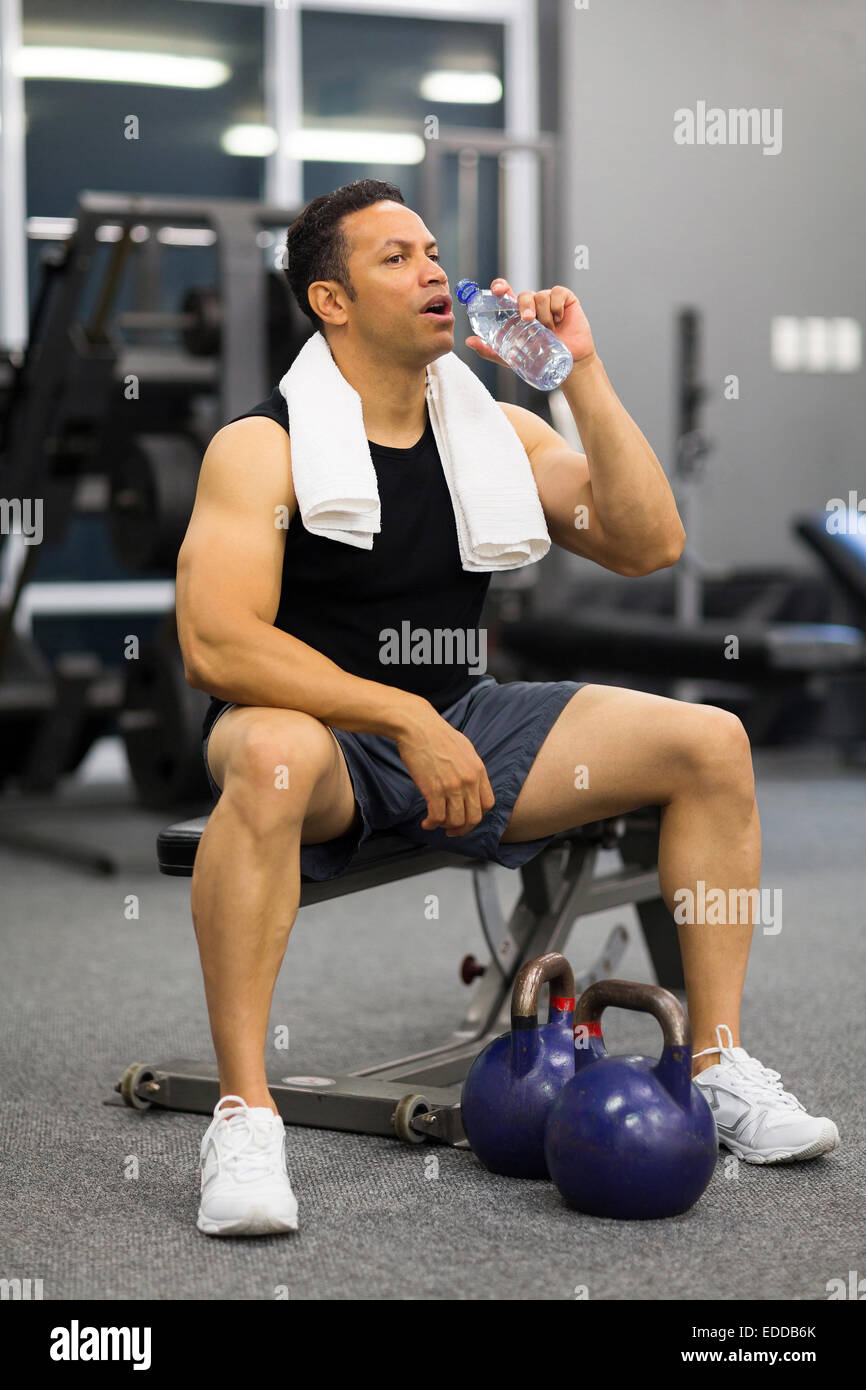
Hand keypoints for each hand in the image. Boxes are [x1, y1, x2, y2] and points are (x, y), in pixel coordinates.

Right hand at [395, 708, 495, 836]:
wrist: (417, 726)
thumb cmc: (436, 735)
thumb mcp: (464, 749)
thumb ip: (470, 768)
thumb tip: (470, 783)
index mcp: (478, 770)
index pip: (488, 804)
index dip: (477, 815)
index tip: (466, 816)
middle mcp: (469, 781)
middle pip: (474, 818)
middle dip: (463, 829)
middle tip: (452, 831)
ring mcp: (452, 786)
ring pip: (456, 821)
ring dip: (446, 827)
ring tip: (436, 823)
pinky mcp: (434, 790)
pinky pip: (438, 817)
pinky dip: (432, 824)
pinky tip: (426, 822)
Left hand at [465, 278, 595, 371]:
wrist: (568, 365)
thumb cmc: (540, 359)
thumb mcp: (511, 357)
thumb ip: (490, 350)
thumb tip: (469, 341)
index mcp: (517, 312)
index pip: (506, 292)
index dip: (500, 287)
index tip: (497, 289)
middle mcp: (532, 304)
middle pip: (524, 295)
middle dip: (524, 305)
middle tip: (528, 320)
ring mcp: (549, 300)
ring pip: (541, 296)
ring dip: (544, 314)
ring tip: (550, 330)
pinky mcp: (566, 299)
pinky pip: (558, 294)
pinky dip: (557, 307)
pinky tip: (559, 320)